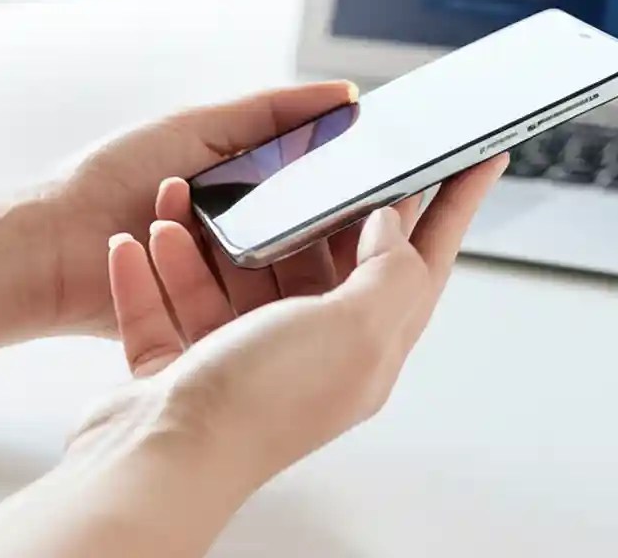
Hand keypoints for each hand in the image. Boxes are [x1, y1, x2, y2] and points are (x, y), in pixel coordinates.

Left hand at [46, 81, 357, 335]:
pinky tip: (225, 263)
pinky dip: (240, 289)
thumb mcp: (200, 127)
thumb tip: (346, 94)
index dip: (349, 189)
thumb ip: (275, 111)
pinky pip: (248, 314)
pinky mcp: (215, 326)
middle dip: (320, 228)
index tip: (375, 182)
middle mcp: (249, 242)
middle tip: (333, 218)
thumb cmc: (112, 181)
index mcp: (251, 193)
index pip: (321, 194)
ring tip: (254, 233)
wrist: (49, 248)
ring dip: (273, 253)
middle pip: (314, 243)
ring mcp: (234, 288)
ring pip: (289, 282)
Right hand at [64, 157, 505, 552]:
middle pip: (320, 258)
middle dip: (304, 207)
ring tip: (187, 201)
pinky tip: (138, 243)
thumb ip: (390, 270)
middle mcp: (308, 349)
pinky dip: (150, 275)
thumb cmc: (260, 404)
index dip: (455, 204)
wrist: (157, 462)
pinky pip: (165, 306)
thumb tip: (392, 223)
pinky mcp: (181, 367)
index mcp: (365, 343)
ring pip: (231, 275)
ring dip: (205, 238)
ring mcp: (242, 358)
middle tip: (306, 156)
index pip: (423, 258)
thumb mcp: (356, 327)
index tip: (479, 156)